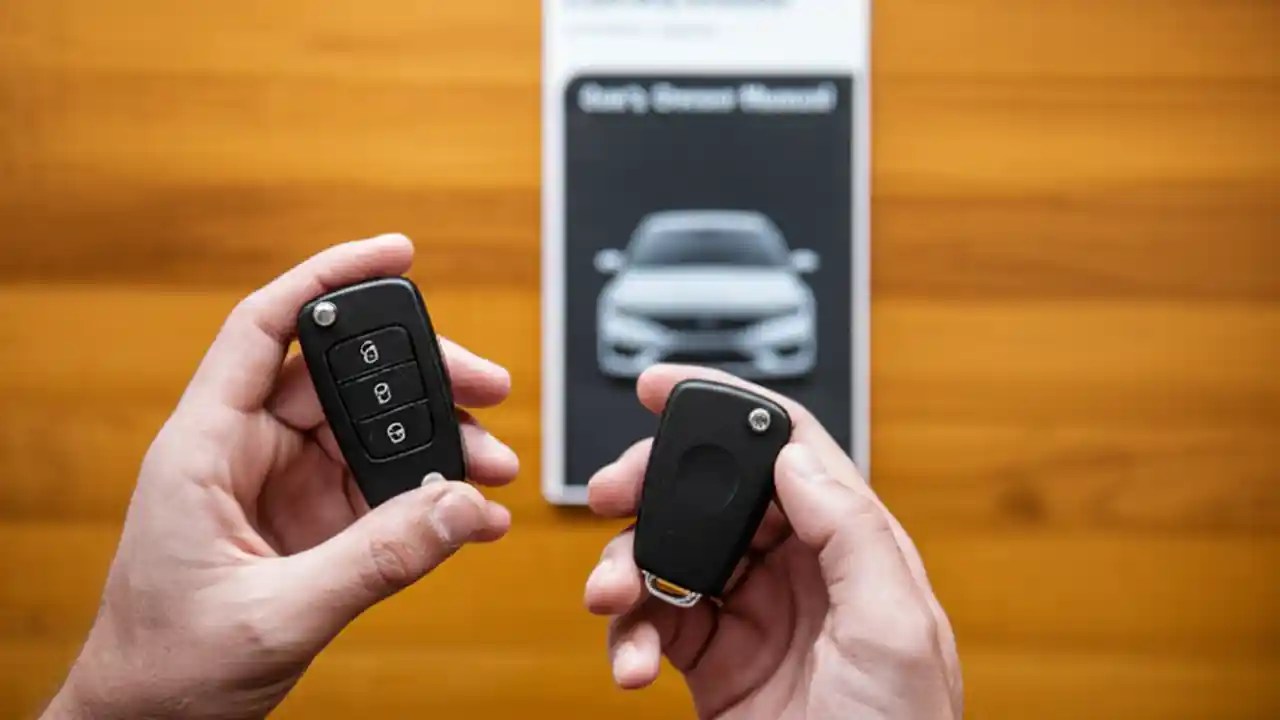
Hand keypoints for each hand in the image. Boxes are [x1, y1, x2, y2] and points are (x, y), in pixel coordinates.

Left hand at [42, 234, 519, 719]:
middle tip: (488, 386)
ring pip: (370, 432)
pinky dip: (428, 495)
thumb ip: (378, 559)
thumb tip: (463, 507)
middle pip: (341, 378)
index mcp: (206, 448)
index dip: (328, 279)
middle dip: (421, 376)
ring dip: (436, 441)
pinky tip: (469, 511)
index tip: (394, 254)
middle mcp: (245, 453)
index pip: (266, 328)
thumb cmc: (167, 668)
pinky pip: (379, 489)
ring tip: (492, 464)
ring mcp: (280, 487)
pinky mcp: (310, 523)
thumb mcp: (277, 613)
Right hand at [584, 365, 961, 719]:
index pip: (784, 447)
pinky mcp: (713, 664)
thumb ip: (850, 530)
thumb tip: (793, 452)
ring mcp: (750, 615)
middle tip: (606, 494)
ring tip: (608, 596)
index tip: (661, 387)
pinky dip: (628, 639)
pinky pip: (652, 627)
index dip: (724, 405)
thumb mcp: (897, 629)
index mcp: (849, 542)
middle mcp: (796, 569)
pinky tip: (633, 666)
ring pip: (667, 557)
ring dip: (624, 568)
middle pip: (708, 494)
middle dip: (649, 487)